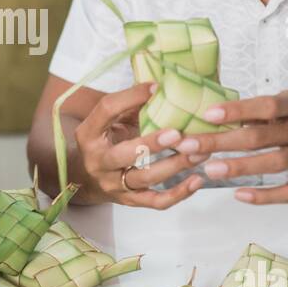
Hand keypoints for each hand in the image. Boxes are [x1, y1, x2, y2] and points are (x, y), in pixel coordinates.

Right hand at [75, 82, 209, 208]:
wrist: (88, 178)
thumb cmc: (106, 141)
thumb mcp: (110, 121)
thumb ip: (130, 105)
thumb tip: (161, 85)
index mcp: (89, 134)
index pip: (106, 111)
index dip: (130, 97)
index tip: (156, 88)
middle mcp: (98, 161)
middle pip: (124, 154)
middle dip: (152, 144)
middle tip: (178, 133)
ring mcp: (113, 184)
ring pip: (145, 178)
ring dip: (175, 165)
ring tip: (199, 153)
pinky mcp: (129, 200)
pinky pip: (155, 201)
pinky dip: (178, 193)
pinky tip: (197, 180)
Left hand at [186, 90, 287, 204]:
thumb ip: (261, 110)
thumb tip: (217, 113)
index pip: (266, 106)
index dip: (237, 110)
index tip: (208, 114)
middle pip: (261, 136)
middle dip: (223, 141)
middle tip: (190, 146)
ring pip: (274, 163)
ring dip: (240, 167)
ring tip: (210, 170)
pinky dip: (265, 196)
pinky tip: (240, 195)